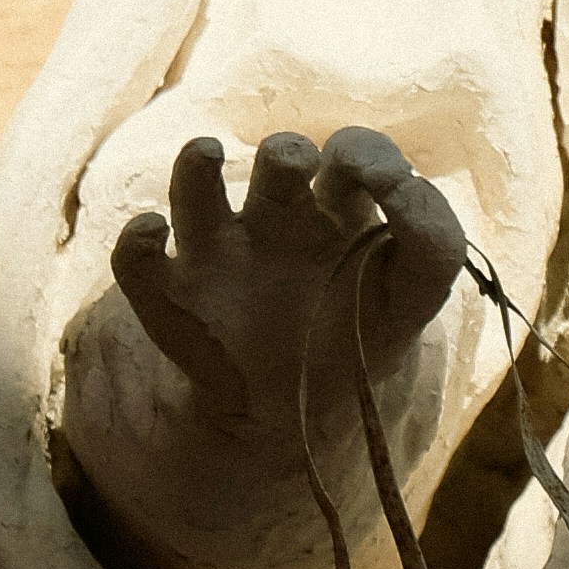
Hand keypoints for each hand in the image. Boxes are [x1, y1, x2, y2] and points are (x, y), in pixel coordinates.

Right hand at [104, 125, 474, 510]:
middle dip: (286, 150)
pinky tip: (152, 231)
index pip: (351, 154)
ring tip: (210, 153)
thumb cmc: (359, 340)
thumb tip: (405, 184)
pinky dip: (135, 240)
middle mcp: (277, 217)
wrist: (298, 419)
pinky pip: (137, 260)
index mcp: (339, 209)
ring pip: (196, 185)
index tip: (380, 175)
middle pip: (277, 158)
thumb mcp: (415, 296)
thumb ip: (434, 240)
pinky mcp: (173, 294)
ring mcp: (221, 251)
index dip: (364, 149)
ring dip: (196, 162)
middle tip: (296, 164)